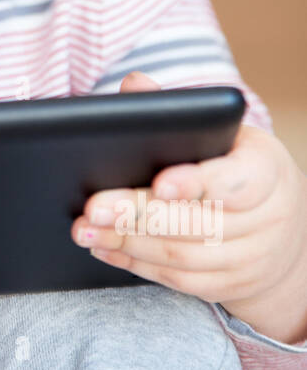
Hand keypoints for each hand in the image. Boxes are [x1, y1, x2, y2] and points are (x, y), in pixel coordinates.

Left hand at [70, 71, 306, 343]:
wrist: (282, 228)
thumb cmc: (237, 167)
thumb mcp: (222, 134)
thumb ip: (178, 111)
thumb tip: (134, 84)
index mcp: (267, 170)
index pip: (235, 181)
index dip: (197, 183)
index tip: (160, 183)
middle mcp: (268, 219)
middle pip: (197, 223)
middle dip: (137, 214)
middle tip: (92, 208)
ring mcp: (252, 258)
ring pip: (182, 256)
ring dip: (127, 242)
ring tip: (86, 229)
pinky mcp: (230, 285)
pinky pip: (178, 281)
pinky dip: (136, 264)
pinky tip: (105, 248)